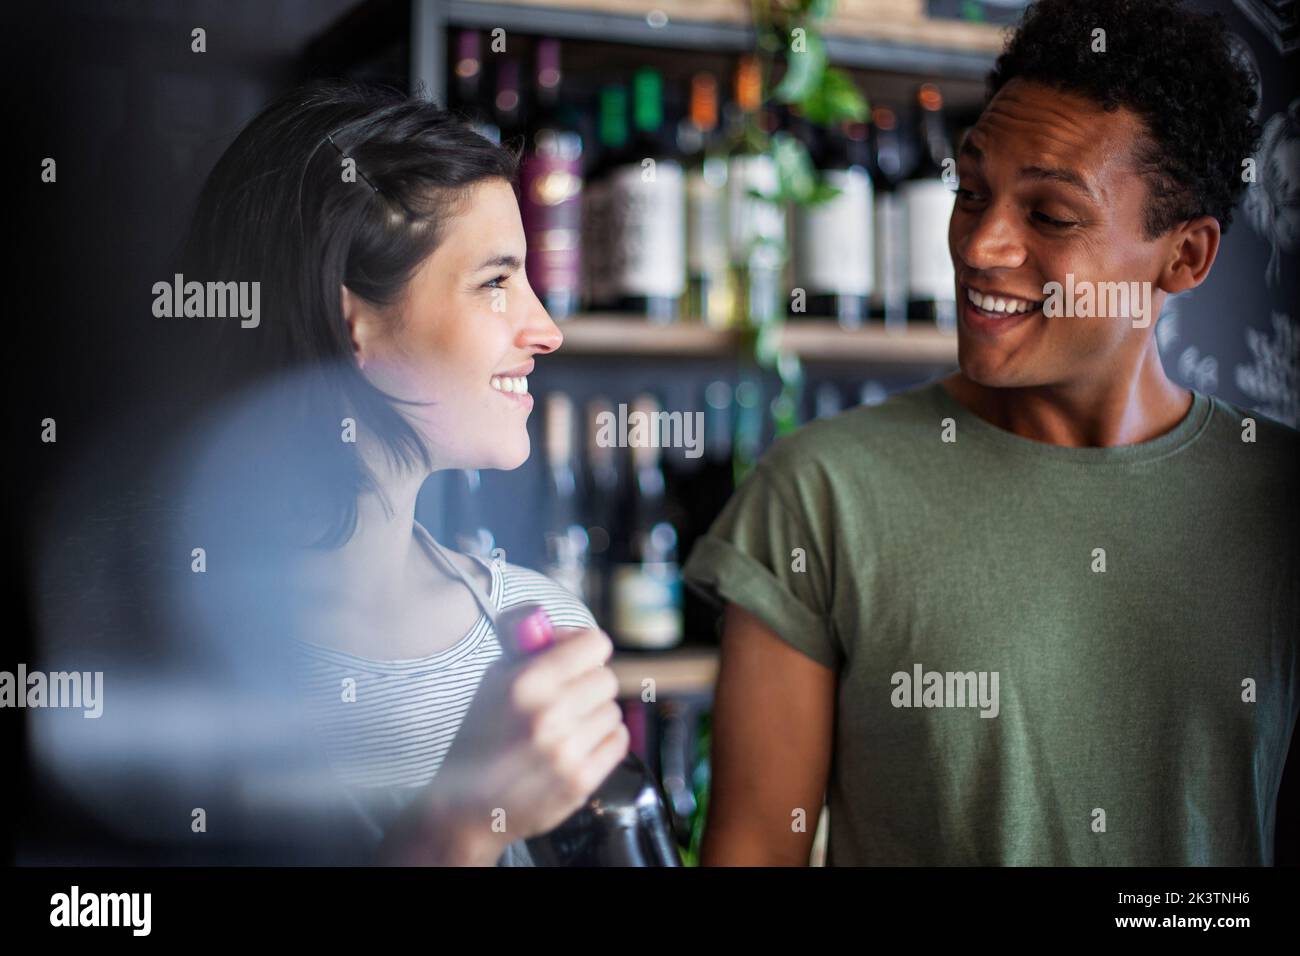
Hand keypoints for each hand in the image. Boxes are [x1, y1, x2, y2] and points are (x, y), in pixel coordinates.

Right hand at [380, 626, 628, 864]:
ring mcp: (567, 751)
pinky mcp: (581, 782)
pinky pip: (619, 741)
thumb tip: (567, 634)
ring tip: (567, 728)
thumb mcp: (493, 682)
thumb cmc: (479, 739)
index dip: (584, 649)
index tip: (574, 658)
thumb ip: (531, 652)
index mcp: (526, 683)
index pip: (594, 644)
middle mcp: (550, 714)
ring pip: (613, 711)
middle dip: (589, 684)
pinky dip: (603, 740)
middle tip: (569, 697)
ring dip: (594, 715)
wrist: (465, 809)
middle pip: (607, 679)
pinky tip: (578, 745)